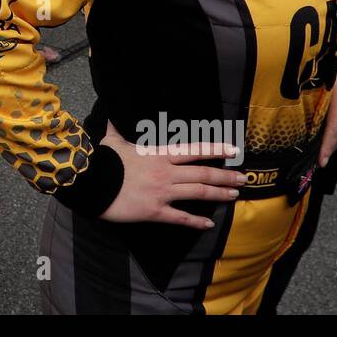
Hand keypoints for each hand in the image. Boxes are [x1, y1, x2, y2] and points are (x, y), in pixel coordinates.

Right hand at [97, 121, 245, 229]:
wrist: (93, 183)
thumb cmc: (104, 161)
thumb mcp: (112, 141)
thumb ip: (117, 128)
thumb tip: (111, 112)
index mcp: (159, 155)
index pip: (194, 150)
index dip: (215, 150)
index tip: (233, 150)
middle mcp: (166, 173)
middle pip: (203, 174)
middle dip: (226, 176)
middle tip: (243, 178)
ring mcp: (162, 193)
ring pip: (198, 193)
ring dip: (218, 194)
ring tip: (234, 195)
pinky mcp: (155, 211)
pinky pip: (180, 218)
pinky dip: (196, 222)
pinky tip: (208, 224)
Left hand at [319, 65, 336, 166]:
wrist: (336, 67)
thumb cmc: (319, 78)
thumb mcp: (311, 89)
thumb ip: (311, 109)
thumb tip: (302, 134)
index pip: (336, 127)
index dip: (328, 146)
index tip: (321, 161)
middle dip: (331, 146)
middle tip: (320, 157)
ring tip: (325, 146)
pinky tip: (334, 133)